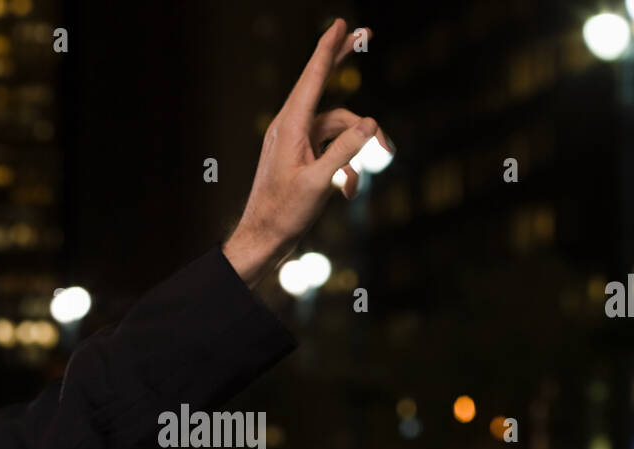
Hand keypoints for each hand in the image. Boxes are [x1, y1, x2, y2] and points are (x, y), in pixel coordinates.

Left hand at [223, 18, 392, 288]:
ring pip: (337, 129)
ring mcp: (296, 143)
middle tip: (365, 34)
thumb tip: (370, 123)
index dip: (329, 48)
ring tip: (365, 176)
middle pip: (325, 90)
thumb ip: (345, 150)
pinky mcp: (301, 159)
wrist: (263, 240)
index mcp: (290, 126)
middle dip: (345, 66)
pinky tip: (346, 193)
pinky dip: (344, 168)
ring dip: (356, 151)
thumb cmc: (285, 213)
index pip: (313, 78)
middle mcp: (291, 128)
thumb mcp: (319, 182)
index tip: (341, 23)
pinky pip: (330, 151)